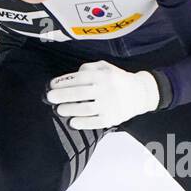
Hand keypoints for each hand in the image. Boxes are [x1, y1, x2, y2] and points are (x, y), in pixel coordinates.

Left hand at [45, 61, 160, 129]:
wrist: (141, 93)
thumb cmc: (118, 79)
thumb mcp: (105, 67)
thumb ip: (88, 68)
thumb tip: (70, 77)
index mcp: (103, 75)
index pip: (79, 78)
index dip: (62, 82)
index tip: (51, 86)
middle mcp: (106, 89)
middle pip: (78, 94)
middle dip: (61, 96)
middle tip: (50, 98)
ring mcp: (109, 105)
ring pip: (84, 108)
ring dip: (68, 109)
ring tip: (59, 110)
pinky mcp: (112, 118)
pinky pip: (94, 122)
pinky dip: (81, 123)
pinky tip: (72, 122)